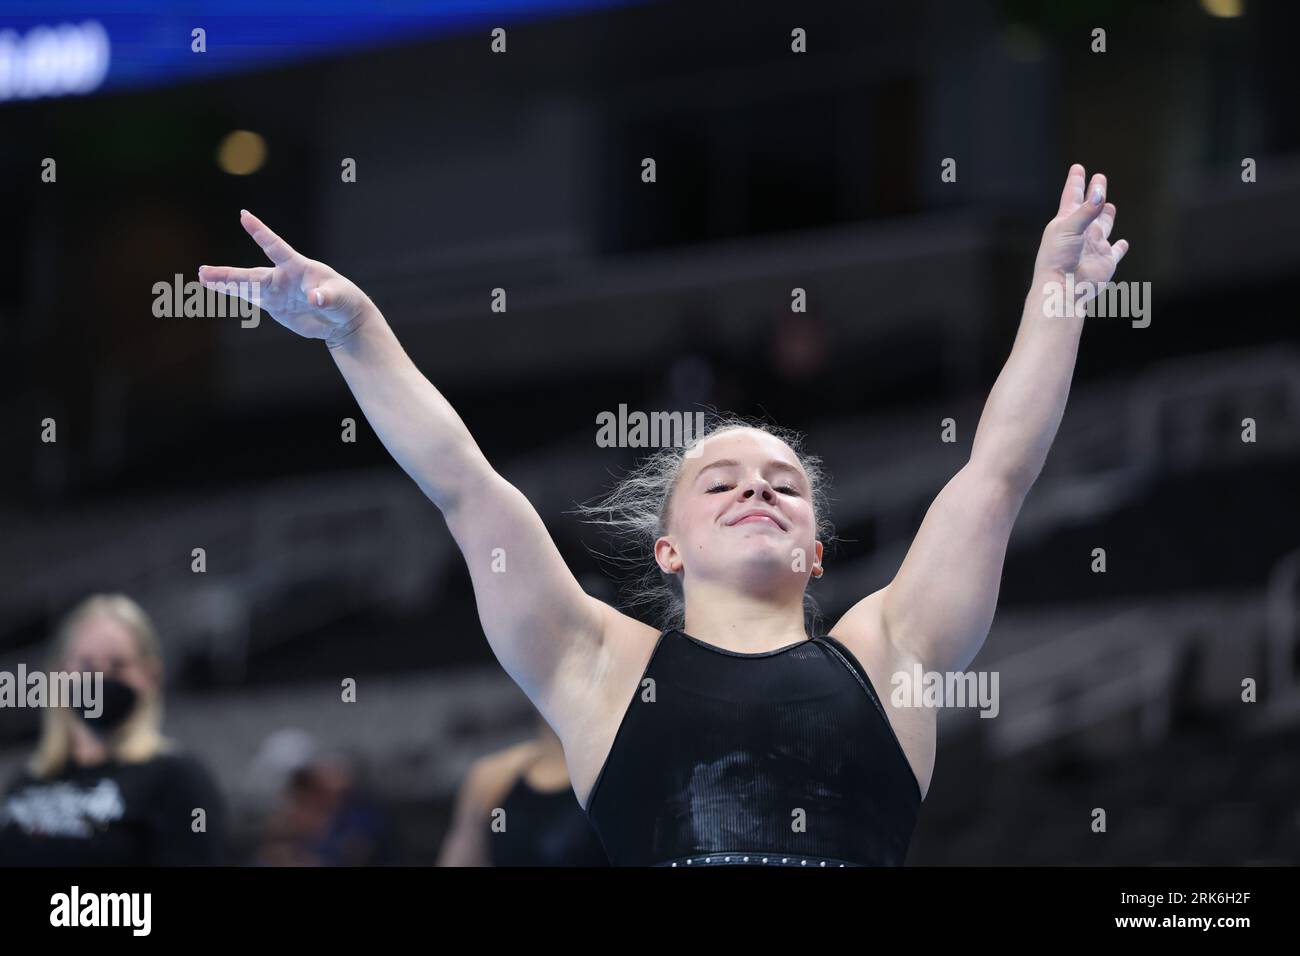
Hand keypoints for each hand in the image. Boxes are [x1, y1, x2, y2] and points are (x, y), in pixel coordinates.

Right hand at [199, 210, 373, 346]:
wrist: (341, 318)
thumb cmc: (343, 300)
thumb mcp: (338, 297)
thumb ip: (326, 296)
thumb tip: (315, 299)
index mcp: (298, 267)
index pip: (275, 246)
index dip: (260, 231)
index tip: (244, 215)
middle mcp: (282, 276)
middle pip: (251, 274)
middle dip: (228, 274)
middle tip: (203, 271)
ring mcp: (276, 290)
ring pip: (245, 285)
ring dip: (224, 282)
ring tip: (202, 277)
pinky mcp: (274, 304)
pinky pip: (249, 297)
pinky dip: (232, 293)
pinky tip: (214, 289)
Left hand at [1034, 164, 1129, 286]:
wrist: (1063, 288)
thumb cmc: (1059, 258)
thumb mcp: (1069, 229)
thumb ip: (1086, 211)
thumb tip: (1099, 194)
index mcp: (1066, 222)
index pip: (1072, 196)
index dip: (1076, 181)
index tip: (1078, 167)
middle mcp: (1080, 232)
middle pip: (1089, 207)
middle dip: (1094, 193)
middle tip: (1099, 178)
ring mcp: (1094, 246)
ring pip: (1103, 226)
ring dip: (1106, 215)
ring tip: (1109, 205)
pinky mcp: (1105, 261)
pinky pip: (1115, 252)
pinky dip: (1120, 247)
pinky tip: (1123, 243)